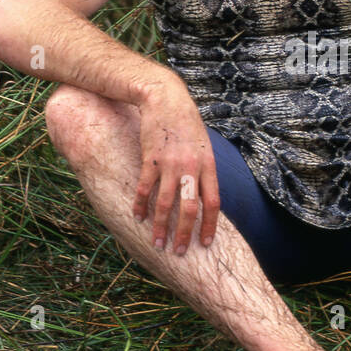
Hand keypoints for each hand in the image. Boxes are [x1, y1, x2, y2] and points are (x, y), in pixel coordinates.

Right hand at [132, 82, 219, 256]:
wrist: (165, 98)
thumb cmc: (185, 123)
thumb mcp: (203, 145)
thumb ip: (204, 169)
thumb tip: (203, 194)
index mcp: (208, 165)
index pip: (213, 202)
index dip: (210, 225)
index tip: (206, 244)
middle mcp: (191, 167)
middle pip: (190, 208)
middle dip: (185, 234)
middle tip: (179, 252)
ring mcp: (171, 164)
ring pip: (167, 203)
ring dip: (161, 227)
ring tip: (157, 244)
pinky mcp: (151, 159)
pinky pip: (145, 188)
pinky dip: (140, 204)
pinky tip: (137, 216)